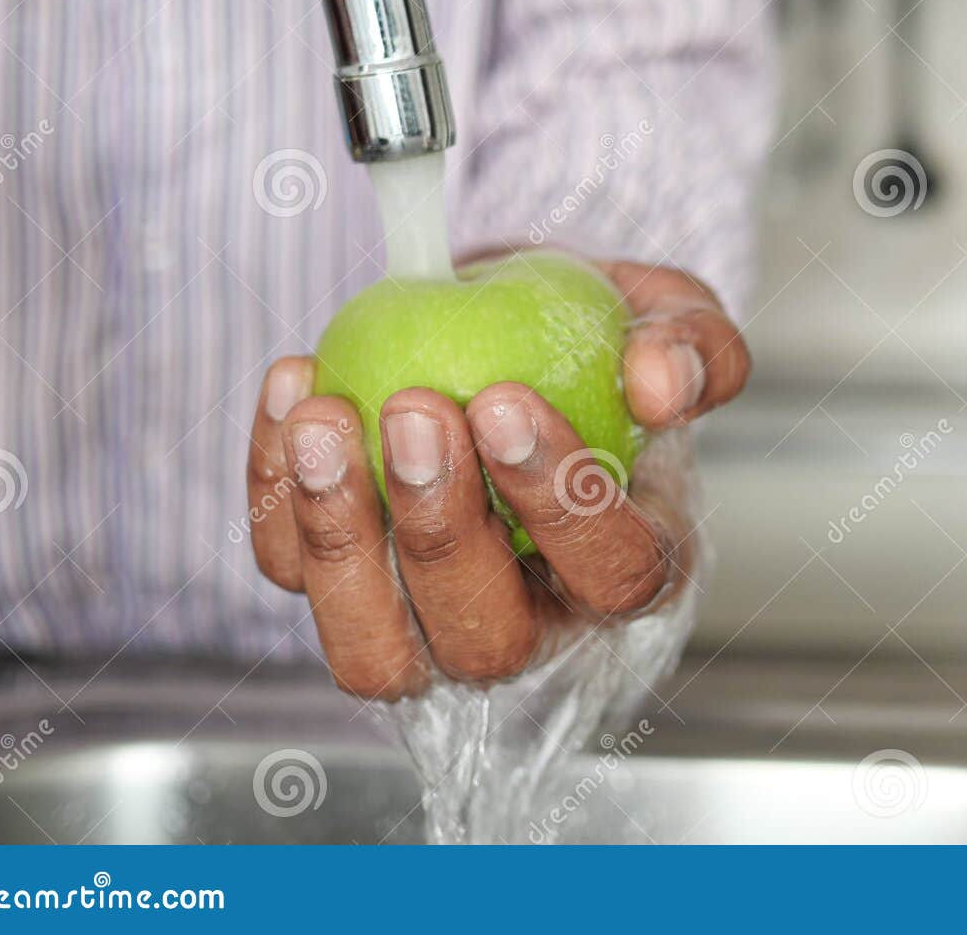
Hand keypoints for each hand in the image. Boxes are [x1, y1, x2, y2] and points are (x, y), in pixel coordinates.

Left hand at [244, 258, 749, 698]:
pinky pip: (290, 570)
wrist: (508, 333)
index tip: (506, 401)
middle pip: (488, 642)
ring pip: (374, 651)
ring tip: (325, 418)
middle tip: (417, 408)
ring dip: (338, 541)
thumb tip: (657, 383)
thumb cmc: (598, 339)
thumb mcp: (670, 316)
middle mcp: (531, 619)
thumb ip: (693, 344)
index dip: (563, 507)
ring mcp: (426, 617)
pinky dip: (273, 485)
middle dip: (442, 534)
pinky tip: (296, 382)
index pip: (615, 576)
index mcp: (628, 564)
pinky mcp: (344, 584)